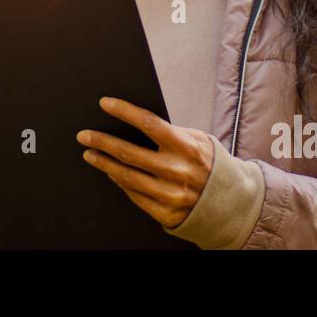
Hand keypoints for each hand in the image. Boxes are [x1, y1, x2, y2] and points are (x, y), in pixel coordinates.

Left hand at [76, 96, 215, 229]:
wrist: (232, 202)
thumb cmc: (210, 164)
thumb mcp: (200, 141)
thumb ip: (173, 133)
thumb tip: (137, 122)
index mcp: (187, 147)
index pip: (149, 123)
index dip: (124, 111)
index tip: (105, 103)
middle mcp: (177, 171)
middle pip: (129, 153)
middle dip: (102, 142)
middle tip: (84, 135)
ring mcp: (171, 194)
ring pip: (127, 177)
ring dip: (104, 164)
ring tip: (90, 154)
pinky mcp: (166, 213)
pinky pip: (135, 196)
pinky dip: (119, 182)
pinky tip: (110, 172)